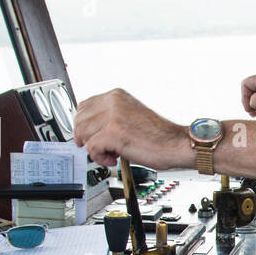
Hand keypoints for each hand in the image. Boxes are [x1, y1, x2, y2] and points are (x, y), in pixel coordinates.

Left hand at [73, 88, 191, 168]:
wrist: (176, 144)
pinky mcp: (113, 132)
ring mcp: (112, 116)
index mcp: (117, 96)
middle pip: (79, 120)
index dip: (83, 124)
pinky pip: (92, 147)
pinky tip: (113, 158)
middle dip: (86, 138)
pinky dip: (100, 157)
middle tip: (99, 148)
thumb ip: (111, 118)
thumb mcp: (130, 117)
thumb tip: (91, 130)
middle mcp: (113, 102)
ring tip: (111, 154)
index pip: (84, 106)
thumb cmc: (158, 136)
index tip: (87, 136)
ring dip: (94, 149)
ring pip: (83, 134)